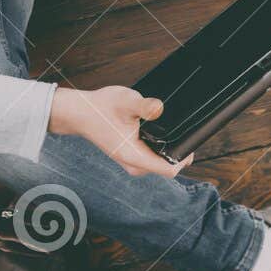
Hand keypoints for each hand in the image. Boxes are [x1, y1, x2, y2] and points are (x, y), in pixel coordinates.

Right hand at [48, 85, 191, 178]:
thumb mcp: (124, 101)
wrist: (80, 112)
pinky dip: (158, 147)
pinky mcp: (130, 157)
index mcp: (134, 156)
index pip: (169, 169)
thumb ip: (144, 105)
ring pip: (160, 163)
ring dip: (168, 149)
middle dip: (178, 151)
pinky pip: (152, 158)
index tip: (189, 140)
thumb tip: (159, 108)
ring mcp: (131, 162)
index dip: (183, 157)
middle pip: (167, 167)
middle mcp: (133, 164)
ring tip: (170, 130)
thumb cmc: (100, 108)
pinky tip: (158, 133)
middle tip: (182, 131)